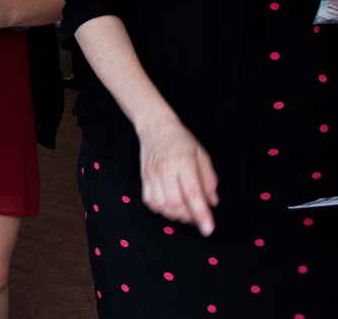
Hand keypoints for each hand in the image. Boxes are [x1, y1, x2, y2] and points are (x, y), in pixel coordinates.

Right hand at [136, 116, 218, 235]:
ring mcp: (152, 174)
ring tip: (184, 212)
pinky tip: (170, 205)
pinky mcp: (144, 178)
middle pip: (176, 203)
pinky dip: (161, 209)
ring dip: (175, 215)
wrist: (155, 127)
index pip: (193, 193)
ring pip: (162, 205)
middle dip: (189, 217)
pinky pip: (150, 201)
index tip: (209, 229)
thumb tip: (212, 202)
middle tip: (198, 217)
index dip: (202, 214)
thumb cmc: (182, 141)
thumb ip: (209, 180)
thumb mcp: (203, 156)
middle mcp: (166, 169)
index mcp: (184, 161)